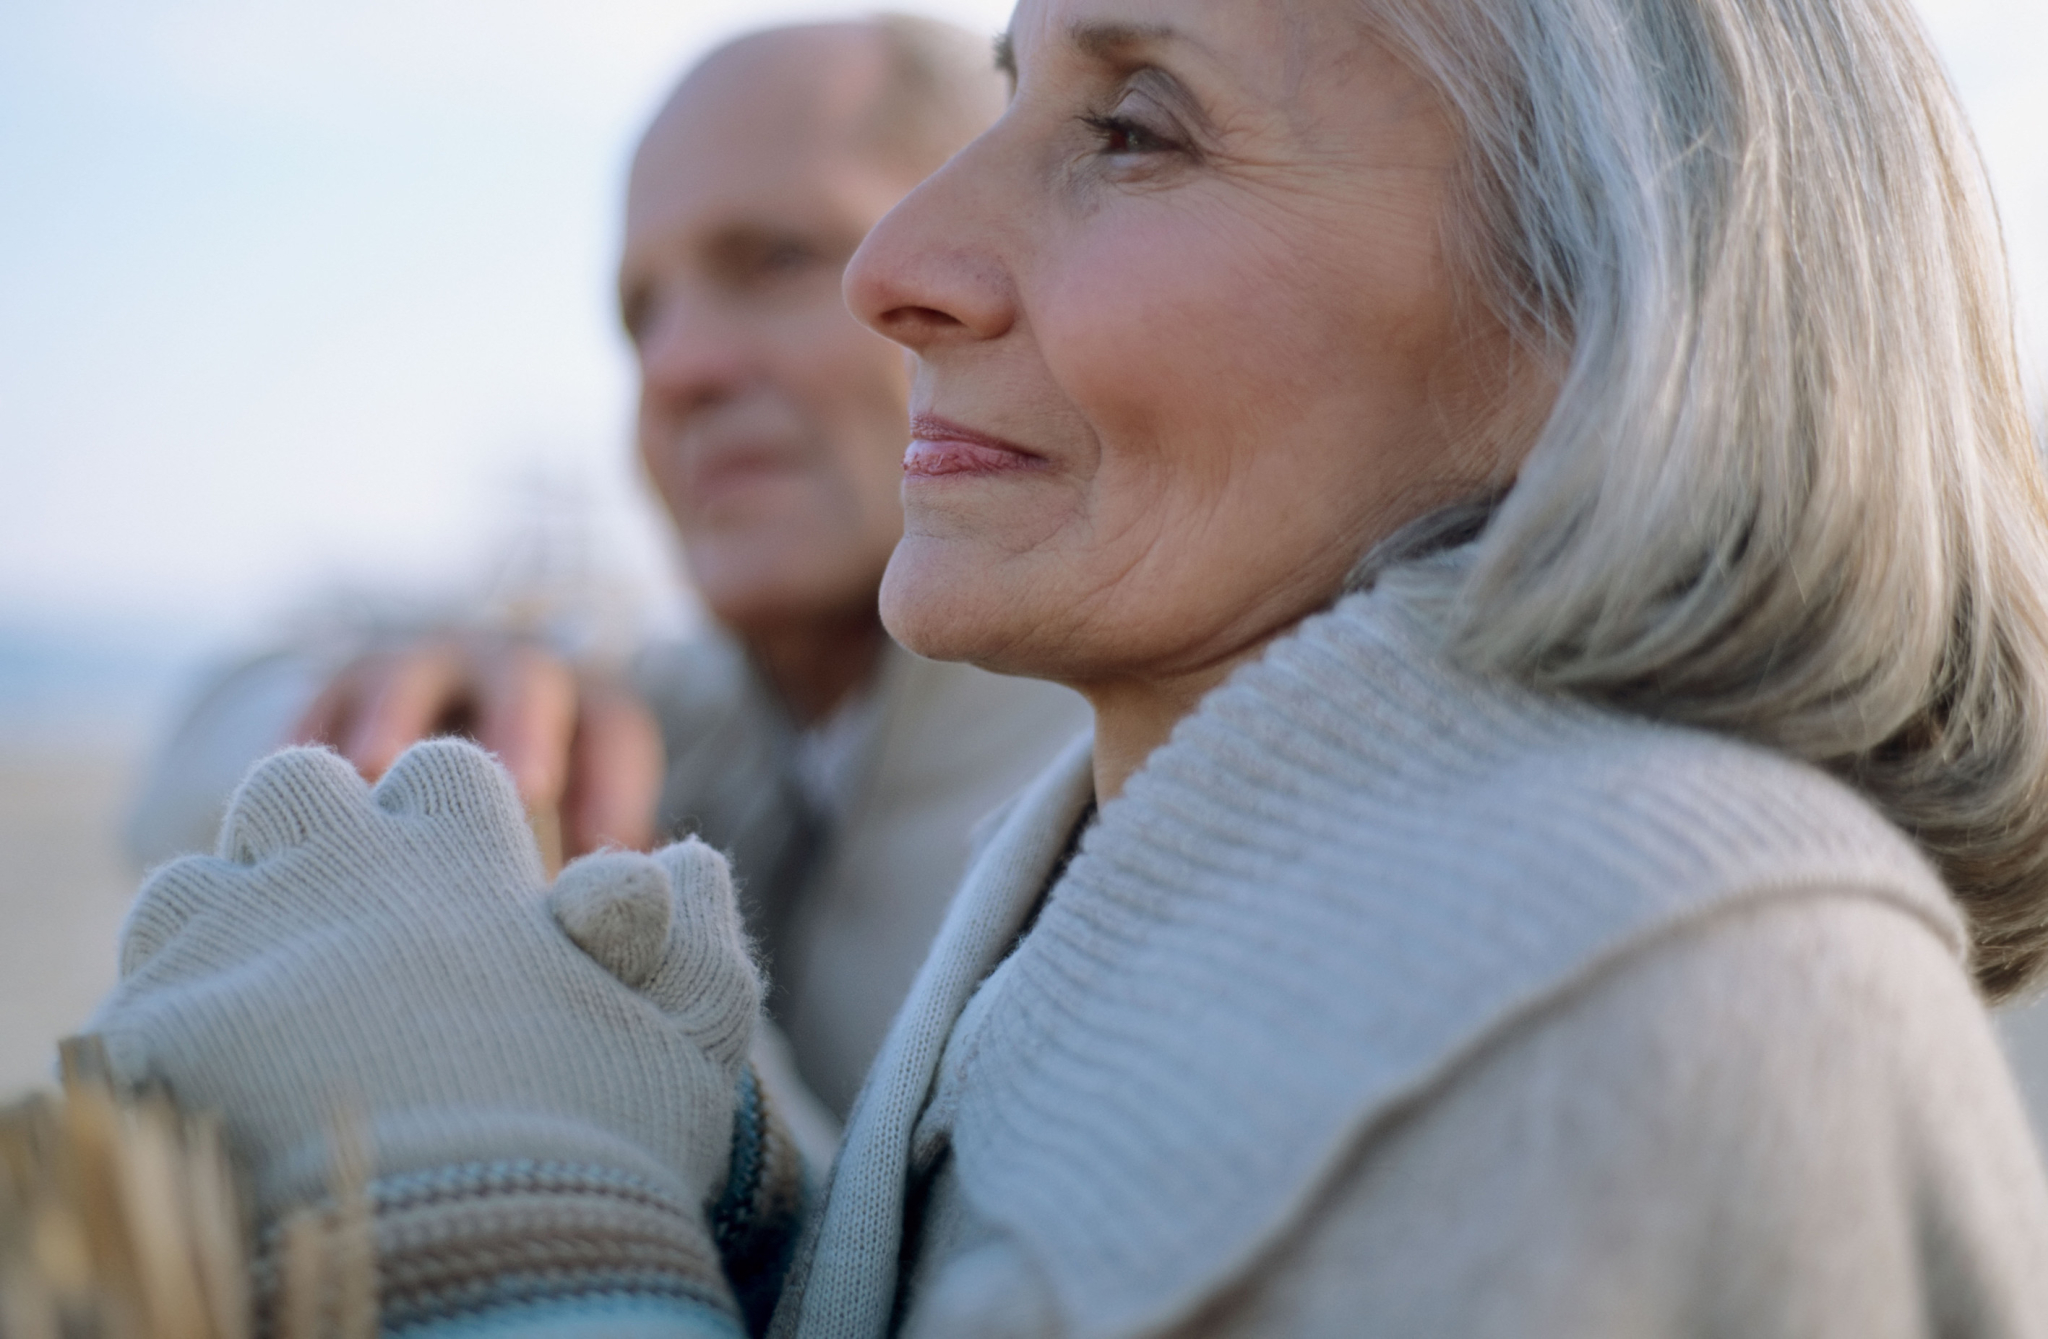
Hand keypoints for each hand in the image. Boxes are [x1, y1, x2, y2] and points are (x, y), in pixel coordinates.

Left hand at [91, 740, 760, 1333]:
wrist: (465, 1267)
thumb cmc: (598, 1150)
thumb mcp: (692, 1036)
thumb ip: (691, 932)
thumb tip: (682, 858)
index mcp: (462, 856)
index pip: (441, 772)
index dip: (454, 826)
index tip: (466, 891)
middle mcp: (334, 866)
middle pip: (299, 786)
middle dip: (320, 835)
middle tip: (353, 925)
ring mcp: (230, 939)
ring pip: (198, 877)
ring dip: (235, 920)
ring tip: (279, 1007)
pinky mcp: (153, 1025)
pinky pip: (141, 985)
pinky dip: (177, 1016)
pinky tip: (228, 1076)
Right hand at [292, 636, 663, 858]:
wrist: (452, 741)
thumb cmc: (545, 827)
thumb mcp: (583, 837)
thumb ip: (604, 889)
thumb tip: (638, 958)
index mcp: (589, 713)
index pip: (616, 732)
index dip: (614, 784)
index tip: (601, 846)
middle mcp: (512, 675)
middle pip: (528, 683)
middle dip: (525, 729)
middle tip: (520, 790)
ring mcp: (428, 669)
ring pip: (414, 678)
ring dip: (396, 725)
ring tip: (373, 778)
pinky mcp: (347, 684)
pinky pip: (325, 699)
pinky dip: (305, 746)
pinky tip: (280, 804)